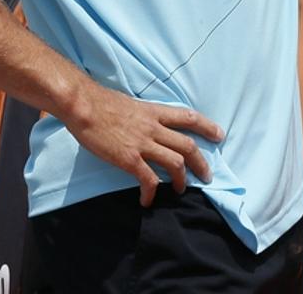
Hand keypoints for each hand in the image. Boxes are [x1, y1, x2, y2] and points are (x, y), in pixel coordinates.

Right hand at [62, 82, 224, 205]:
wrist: (83, 105)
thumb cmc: (100, 102)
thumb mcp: (130, 103)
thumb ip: (142, 115)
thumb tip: (144, 122)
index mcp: (153, 112)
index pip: (187, 117)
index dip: (206, 126)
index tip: (219, 135)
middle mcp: (153, 127)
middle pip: (188, 145)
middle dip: (201, 162)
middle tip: (206, 175)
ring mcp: (143, 143)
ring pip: (175, 163)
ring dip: (182, 180)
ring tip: (181, 190)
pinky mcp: (129, 159)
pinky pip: (148, 180)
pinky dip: (151, 193)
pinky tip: (147, 200)